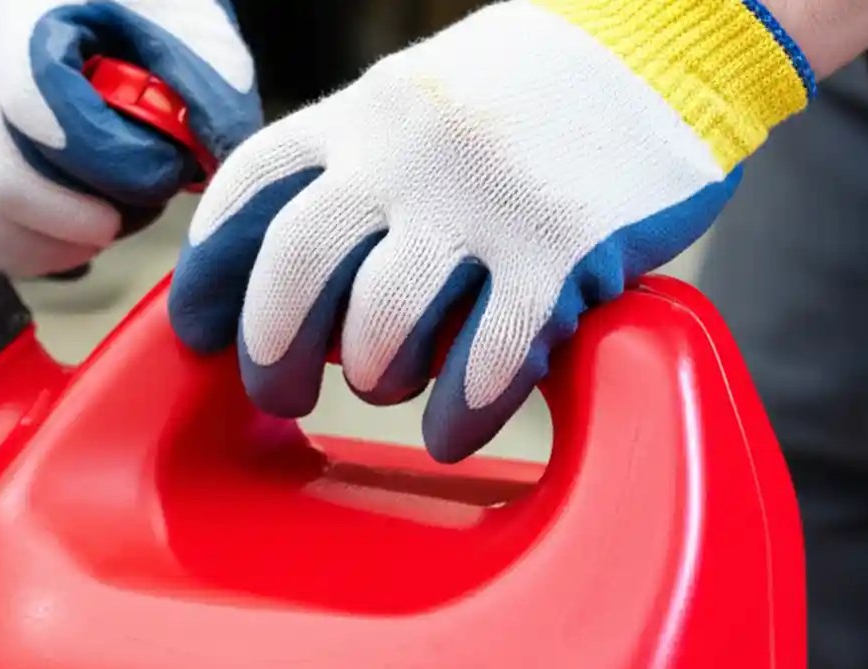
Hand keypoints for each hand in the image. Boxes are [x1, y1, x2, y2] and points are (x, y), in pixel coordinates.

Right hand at [0, 0, 261, 276]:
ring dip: (50, 246)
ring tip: (104, 225)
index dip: (103, 162)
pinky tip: (71, 233)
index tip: (157, 180)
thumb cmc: (138, 9)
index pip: (35, 103)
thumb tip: (213, 168)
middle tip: (130, 217)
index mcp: (18, 8)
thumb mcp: (189, 26)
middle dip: (75, 222)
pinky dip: (23, 252)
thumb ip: (210, 88)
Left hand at [169, 0, 814, 461]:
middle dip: (272, 350)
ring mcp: (484, 198)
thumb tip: (296, 261)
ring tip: (388, 384)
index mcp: (366, 109)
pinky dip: (459, 411)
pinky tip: (453, 429)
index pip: (251, 189)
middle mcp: (408, 150)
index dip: (209, 270)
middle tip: (279, 394)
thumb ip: (359, 158)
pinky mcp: (562, 247)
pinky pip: (488, 359)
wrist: (668, 36)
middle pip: (296, 269)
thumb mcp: (422, 93)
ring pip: (384, 325)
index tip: (199, 327)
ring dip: (374, 376)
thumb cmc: (534, 84)